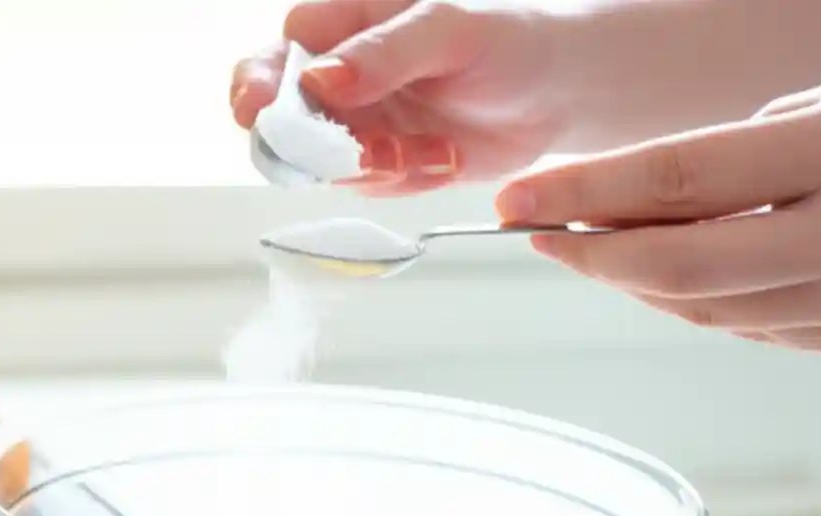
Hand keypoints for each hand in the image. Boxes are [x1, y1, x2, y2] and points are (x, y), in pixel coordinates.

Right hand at [230, 0, 566, 194]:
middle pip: (283, 120)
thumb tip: (317, 82)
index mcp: (342, 24)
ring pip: (325, 163)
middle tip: (369, 152)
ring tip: (434, 149)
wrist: (562, 88)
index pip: (274, 57)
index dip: (258, 86)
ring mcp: (358, 124)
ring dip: (375, 165)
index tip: (258, 111)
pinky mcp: (383, 163)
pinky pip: (368, 186)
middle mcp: (338, 78)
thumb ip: (383, 52)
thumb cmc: (510, 35)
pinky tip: (448, 157)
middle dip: (317, 146)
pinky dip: (406, 179)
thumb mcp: (450, 28)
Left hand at [496, 70, 820, 354]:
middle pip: (674, 263)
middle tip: (539, 235)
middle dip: (589, 254)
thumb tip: (656, 193)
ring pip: (707, 309)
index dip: (583, 194)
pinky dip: (697, 304)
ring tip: (595, 251)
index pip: (676, 180)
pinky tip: (665, 279)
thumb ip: (753, 147)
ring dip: (634, 282)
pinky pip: (756, 331)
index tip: (518, 199)